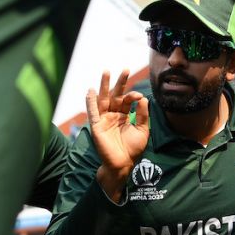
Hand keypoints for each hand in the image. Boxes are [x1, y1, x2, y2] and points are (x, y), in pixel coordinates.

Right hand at [87, 70, 150, 202]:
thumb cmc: (133, 149)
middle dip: (120, 82)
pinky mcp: (97, 126)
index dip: (133, 96)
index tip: (139, 96)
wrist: (123, 164)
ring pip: (103, 99)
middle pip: (115, 95)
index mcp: (123, 115)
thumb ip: (142, 114)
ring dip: (104, 86)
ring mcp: (104, 120)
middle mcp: (112, 115)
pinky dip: (91, 102)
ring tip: (106, 72)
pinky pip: (93, 112)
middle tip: (126, 69)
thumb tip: (143, 98)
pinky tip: (91, 91)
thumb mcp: (142, 130)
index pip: (127, 100)